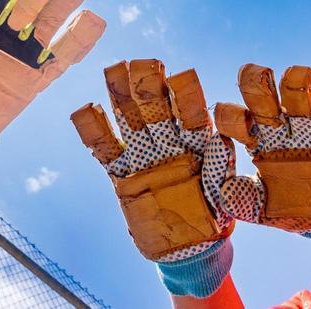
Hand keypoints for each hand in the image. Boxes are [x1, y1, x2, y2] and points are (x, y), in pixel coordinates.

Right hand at [72, 59, 235, 296]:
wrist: (191, 248)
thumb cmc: (214, 216)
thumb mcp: (225, 195)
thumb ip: (220, 168)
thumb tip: (220, 141)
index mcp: (197, 145)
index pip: (191, 114)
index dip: (186, 96)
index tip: (182, 76)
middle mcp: (169, 145)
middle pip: (156, 109)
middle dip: (149, 85)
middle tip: (142, 62)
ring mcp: (144, 158)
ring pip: (130, 120)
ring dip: (121, 95)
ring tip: (113, 68)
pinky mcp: (123, 176)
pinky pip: (105, 150)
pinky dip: (94, 130)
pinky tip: (85, 108)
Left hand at [213, 64, 310, 256]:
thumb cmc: (296, 207)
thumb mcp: (265, 209)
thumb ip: (243, 200)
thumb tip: (223, 192)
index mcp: (259, 139)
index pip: (236, 118)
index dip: (229, 115)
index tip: (224, 116)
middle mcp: (283, 125)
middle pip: (263, 91)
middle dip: (256, 81)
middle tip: (253, 75)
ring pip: (301, 88)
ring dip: (298, 79)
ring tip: (298, 78)